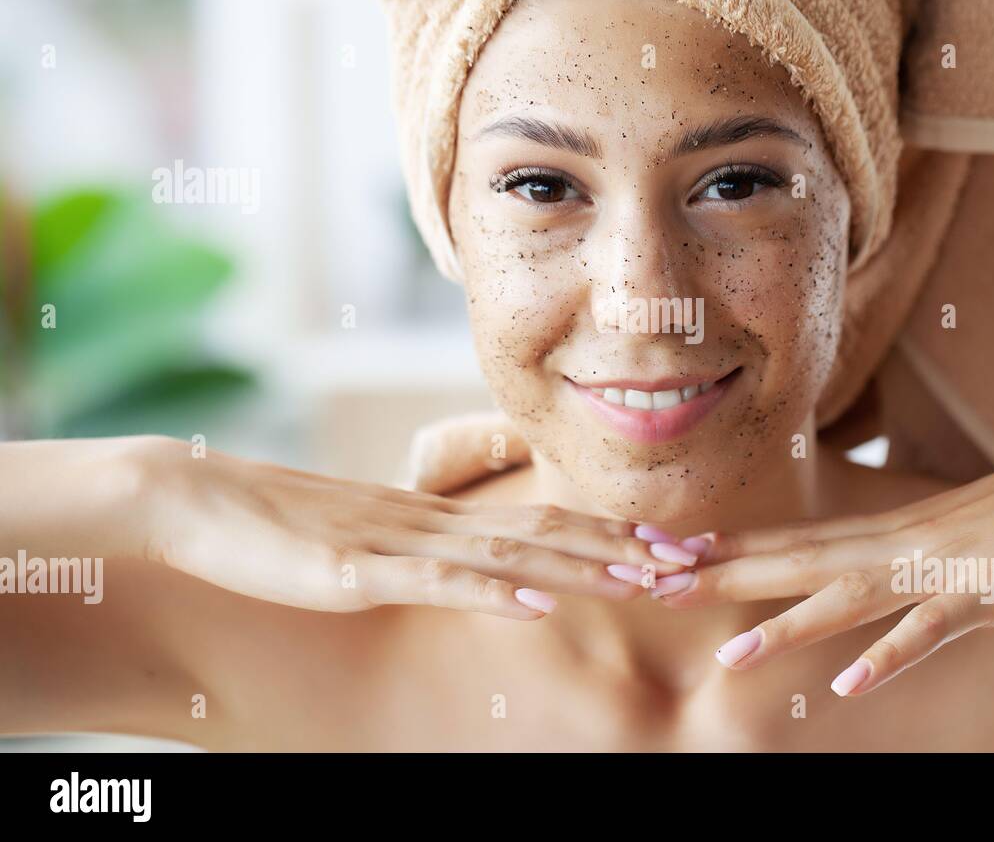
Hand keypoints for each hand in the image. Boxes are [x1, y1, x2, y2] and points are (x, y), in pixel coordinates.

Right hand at [130, 436, 681, 617]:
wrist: (195, 498)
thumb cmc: (276, 522)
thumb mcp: (361, 537)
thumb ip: (414, 548)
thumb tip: (462, 564)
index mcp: (435, 515)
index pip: (538, 519)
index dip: (607, 532)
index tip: (665, 545)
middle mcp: (431, 521)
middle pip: (543, 531)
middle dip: (620, 549)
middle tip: (688, 562)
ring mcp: (396, 543)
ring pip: (506, 555)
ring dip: (579, 568)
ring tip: (641, 579)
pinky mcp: (354, 572)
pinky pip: (433, 582)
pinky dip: (490, 593)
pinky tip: (537, 605)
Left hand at [656, 408, 993, 694]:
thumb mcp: (963, 536)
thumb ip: (917, 557)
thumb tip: (878, 570)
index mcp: (892, 532)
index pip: (795, 541)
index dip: (729, 549)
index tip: (668, 552)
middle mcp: (902, 544)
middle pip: (798, 562)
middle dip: (724, 576)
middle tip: (656, 581)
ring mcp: (943, 567)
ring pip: (849, 596)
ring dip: (789, 625)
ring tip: (732, 654)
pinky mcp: (990, 590)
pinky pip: (933, 629)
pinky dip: (892, 654)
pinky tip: (854, 681)